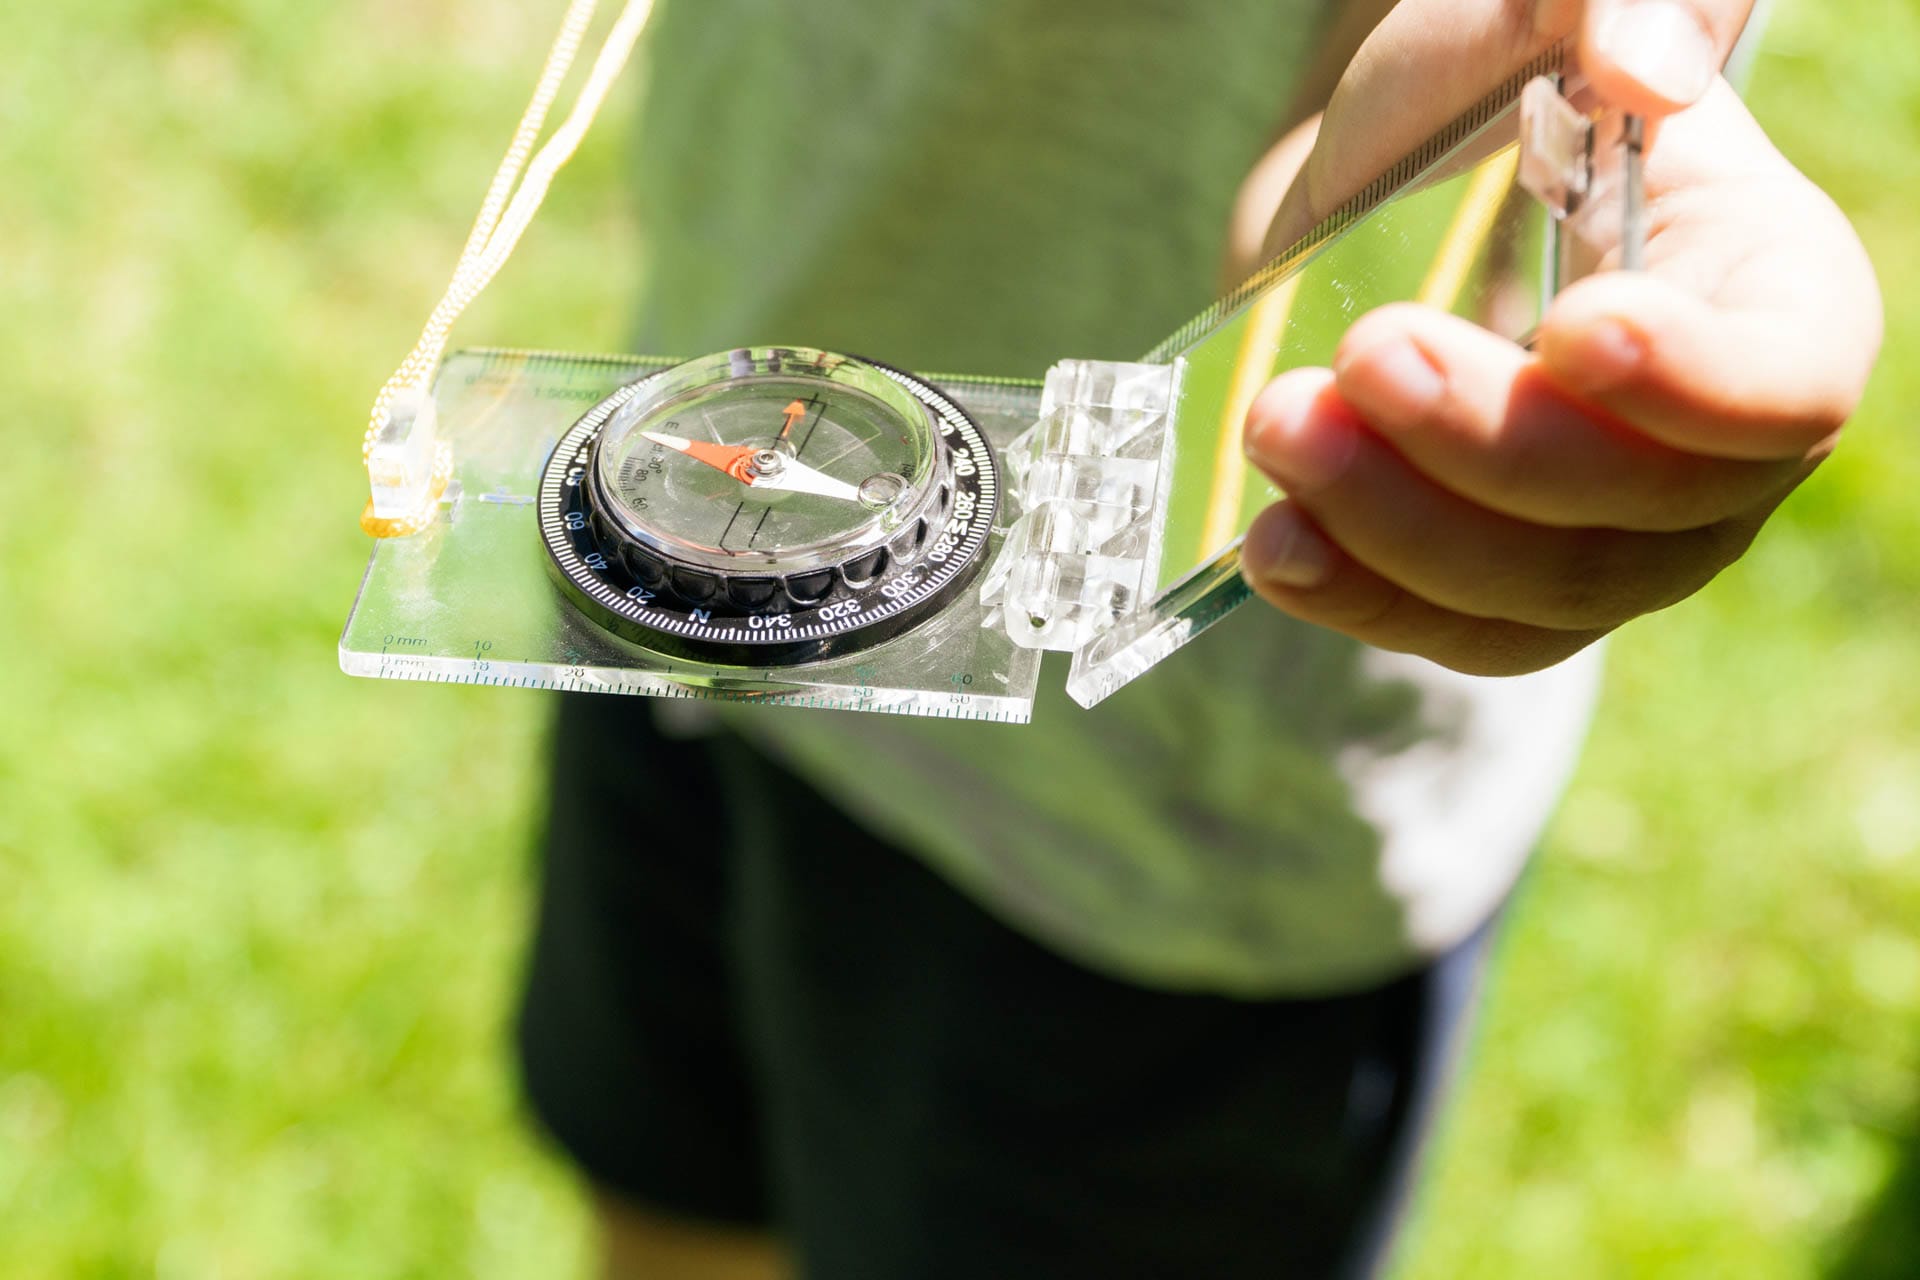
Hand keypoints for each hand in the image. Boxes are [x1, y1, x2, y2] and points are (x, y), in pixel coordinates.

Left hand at [1234, 3, 1880, 675]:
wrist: (1390, 200)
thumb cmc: (1486, 105)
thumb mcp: (1534, 22)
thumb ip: (1606, 8)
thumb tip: (1642, 58)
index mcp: (1774, 306)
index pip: (1782, 389)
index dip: (1692, 384)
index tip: (1573, 326)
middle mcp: (1716, 457)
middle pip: (1638, 514)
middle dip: (1490, 447)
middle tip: (1368, 354)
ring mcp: (1613, 547)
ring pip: (1534, 596)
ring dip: (1395, 528)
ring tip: (1281, 428)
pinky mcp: (1501, 596)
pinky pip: (1449, 635)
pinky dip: (1356, 599)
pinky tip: (1273, 541)